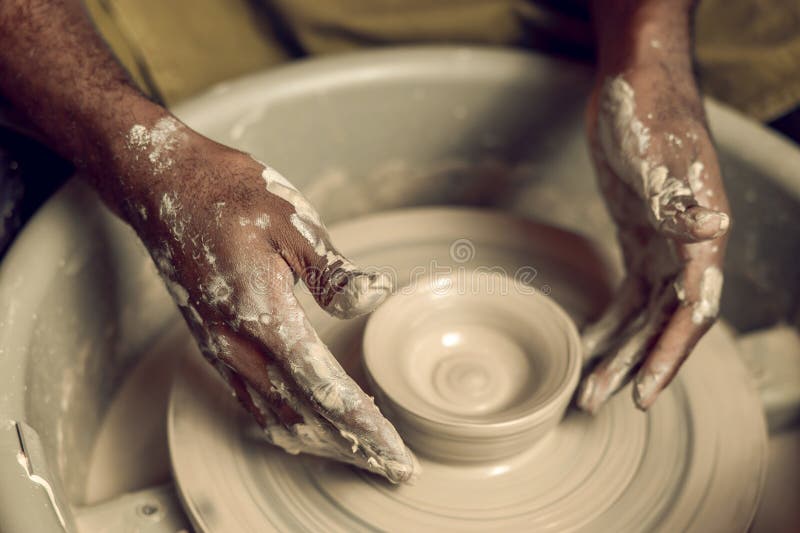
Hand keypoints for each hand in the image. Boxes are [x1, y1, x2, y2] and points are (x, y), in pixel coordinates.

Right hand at [118, 114, 417, 481]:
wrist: (165, 186)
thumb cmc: (230, 195)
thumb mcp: (290, 221)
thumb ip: (332, 270)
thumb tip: (373, 298)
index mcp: (264, 314)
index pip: (324, 389)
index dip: (363, 426)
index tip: (394, 454)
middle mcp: (238, 342)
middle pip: (303, 416)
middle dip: (351, 447)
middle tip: (392, 467)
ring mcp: (221, 346)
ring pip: (275, 416)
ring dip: (320, 441)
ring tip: (359, 456)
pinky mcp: (213, 340)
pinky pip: (249, 399)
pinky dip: (283, 425)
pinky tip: (302, 430)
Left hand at [579, 61, 730, 412]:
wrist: (634, 85)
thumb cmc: (649, 112)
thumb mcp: (659, 154)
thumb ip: (680, 199)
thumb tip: (712, 232)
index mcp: (702, 237)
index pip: (691, 313)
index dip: (669, 358)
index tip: (642, 396)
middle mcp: (688, 249)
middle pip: (664, 325)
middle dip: (633, 367)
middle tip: (595, 400)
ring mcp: (663, 245)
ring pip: (644, 315)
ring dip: (619, 352)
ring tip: (588, 386)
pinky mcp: (639, 237)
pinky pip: (628, 291)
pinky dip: (610, 320)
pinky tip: (589, 341)